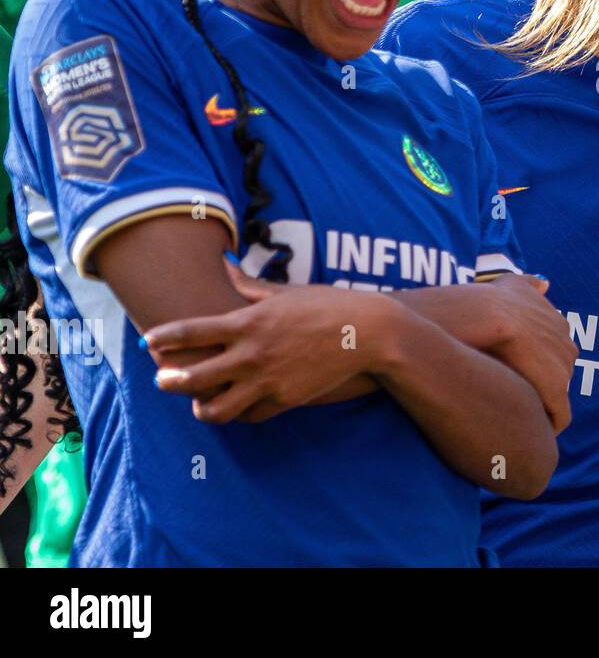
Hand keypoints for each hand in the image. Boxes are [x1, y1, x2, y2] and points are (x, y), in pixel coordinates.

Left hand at [144, 281, 386, 423]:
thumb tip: (226, 264)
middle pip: (193, 377)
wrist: (367, 333)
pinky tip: (237, 405)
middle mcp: (252, 353)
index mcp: (249, 322)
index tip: (151, 341)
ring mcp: (268, 380)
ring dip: (201, 407)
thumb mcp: (286, 292)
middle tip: (163, 379)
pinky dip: (239, 412)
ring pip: (217, 409)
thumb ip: (250, 285)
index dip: (163, 338)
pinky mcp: (285, 399)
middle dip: (170, 380)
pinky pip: (250, 415)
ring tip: (198, 402)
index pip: (191, 332)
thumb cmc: (327, 305)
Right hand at [417, 274, 577, 433]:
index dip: (532, 366)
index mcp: (554, 317)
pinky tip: (522, 435)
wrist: (469, 317)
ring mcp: (562, 362)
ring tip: (512, 422)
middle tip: (509, 402)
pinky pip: (559, 415)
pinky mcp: (556, 386)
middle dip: (539, 387)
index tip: (511, 378)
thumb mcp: (506, 284)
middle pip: (558, 372)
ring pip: (557, 394)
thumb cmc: (474, 303)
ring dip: (540, 408)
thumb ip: (526, 286)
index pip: (551, 350)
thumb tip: (544, 284)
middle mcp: (564, 338)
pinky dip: (546, 426)